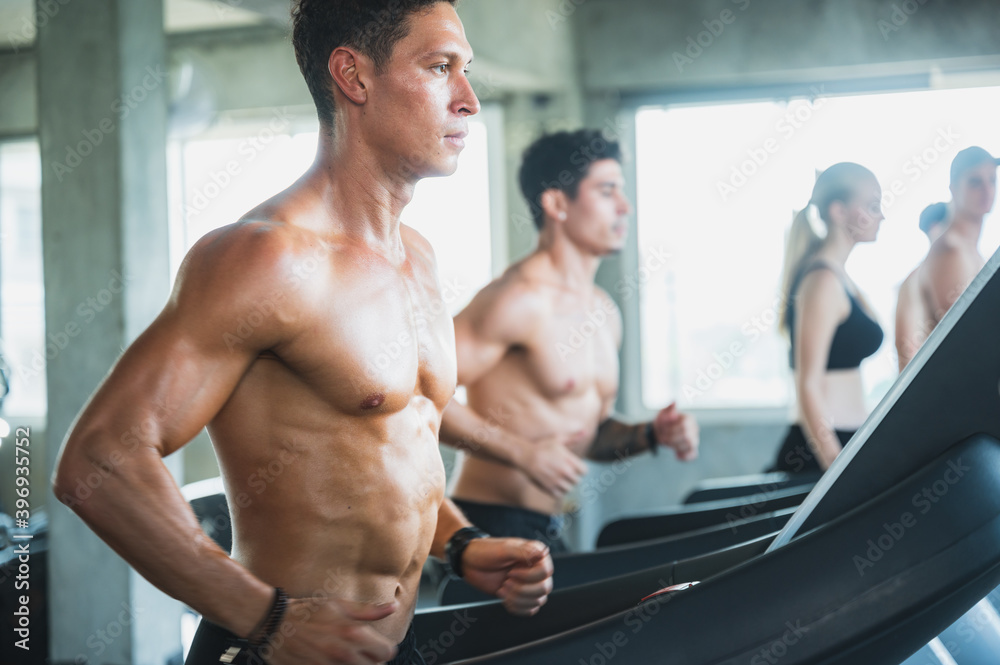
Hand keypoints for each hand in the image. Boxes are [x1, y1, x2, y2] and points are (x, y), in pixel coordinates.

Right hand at [267, 597, 397, 664]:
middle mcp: (344, 654)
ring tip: (345, 656)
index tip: (375, 644)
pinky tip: (332, 661)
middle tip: (359, 651)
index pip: (387, 652)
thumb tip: (392, 607)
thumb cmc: (307, 611)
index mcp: (353, 634)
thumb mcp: (338, 604)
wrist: (275, 624)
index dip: (383, 647)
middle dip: (371, 659)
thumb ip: (368, 610)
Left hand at [461, 538, 553, 615]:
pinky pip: (530, 610)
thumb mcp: (504, 549)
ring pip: (538, 601)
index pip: (545, 572)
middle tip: (506, 582)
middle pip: (544, 588)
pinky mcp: (521, 596)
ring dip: (518, 599)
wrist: (470, 563)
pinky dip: (517, 608)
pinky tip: (505, 598)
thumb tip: (543, 552)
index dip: (528, 576)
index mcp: (536, 555)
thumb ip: (524, 552)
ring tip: (503, 588)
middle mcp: (535, 570)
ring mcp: (530, 584)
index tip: (511, 572)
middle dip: (522, 589)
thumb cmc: (486, 552)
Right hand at [521, 432, 587, 497]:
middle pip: (577, 480)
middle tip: (563, 472)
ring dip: (565, 485)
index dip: (580, 469)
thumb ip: (573, 438)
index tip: (573, 467)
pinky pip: (560, 495)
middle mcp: (564, 471)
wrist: (524, 455)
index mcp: (568, 460)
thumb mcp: (558, 439)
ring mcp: (556, 480)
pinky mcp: (548, 488)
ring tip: (558, 478)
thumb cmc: (542, 446)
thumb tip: (585, 431)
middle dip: (572, 477)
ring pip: (569, 489)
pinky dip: (558, 491)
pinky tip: (554, 484)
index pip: (584, 471)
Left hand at [653, 403, 698, 460]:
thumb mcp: (663, 412)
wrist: (660, 432)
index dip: (672, 429)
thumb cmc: (663, 421)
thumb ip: (668, 408)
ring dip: (675, 446)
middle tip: (662, 438)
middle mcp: (694, 429)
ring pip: (689, 445)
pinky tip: (676, 455)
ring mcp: (694, 439)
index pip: (684, 425)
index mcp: (689, 418)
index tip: (662, 430)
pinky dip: (685, 456)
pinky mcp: (692, 449)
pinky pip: (692, 455)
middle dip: (672, 439)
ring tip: (667, 443)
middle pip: (687, 436)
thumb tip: (674, 401)